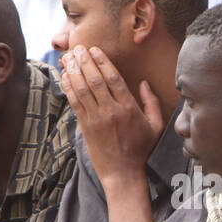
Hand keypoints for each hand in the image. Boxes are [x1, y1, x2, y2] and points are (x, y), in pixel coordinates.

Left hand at [61, 46, 162, 185]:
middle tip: (78, 48)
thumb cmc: (141, 150)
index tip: (94, 49)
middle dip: (85, 61)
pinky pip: (75, 103)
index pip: (113, 78)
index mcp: (129, 108)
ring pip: (82, 89)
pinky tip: (66, 76)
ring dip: (74, 71)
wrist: (123, 174)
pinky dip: (69, 88)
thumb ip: (151, 102)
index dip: (102, 62)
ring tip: (68, 57)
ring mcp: (97, 120)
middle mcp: (112, 111)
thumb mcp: (155, 125)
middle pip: (95, 80)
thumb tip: (144, 84)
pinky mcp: (86, 128)